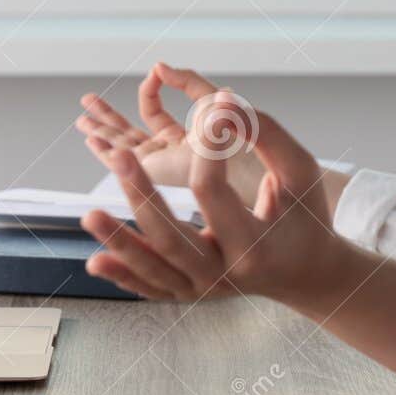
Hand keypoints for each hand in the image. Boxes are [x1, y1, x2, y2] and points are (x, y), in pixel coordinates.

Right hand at [74, 62, 263, 204]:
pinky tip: (90, 137)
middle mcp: (165, 153)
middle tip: (88, 103)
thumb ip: (185, 80)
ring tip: (81, 120)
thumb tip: (158, 67)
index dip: (150, 90)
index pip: (154, 114)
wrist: (237, 153)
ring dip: (100, 129)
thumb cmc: (232, 130)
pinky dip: (104, 146)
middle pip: (129, 133)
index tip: (154, 73)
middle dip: (107, 118)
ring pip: (120, 144)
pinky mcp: (149, 169)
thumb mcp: (208, 96)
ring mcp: (156, 163)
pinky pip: (121, 156)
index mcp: (181, 138)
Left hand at [79, 90, 349, 304]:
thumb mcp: (301, 173)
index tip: (207, 111)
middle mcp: (225, 274)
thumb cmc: (306, 218)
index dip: (205, 149)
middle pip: (173, 236)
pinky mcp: (189, 294)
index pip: (213, 193)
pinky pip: (150, 287)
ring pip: (153, 268)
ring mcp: (203, 289)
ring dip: (119, 242)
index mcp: (253, 243)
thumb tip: (221, 101)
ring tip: (88, 215)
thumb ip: (266, 135)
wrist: (306, 272)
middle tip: (118, 156)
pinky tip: (94, 262)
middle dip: (141, 196)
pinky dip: (122, 274)